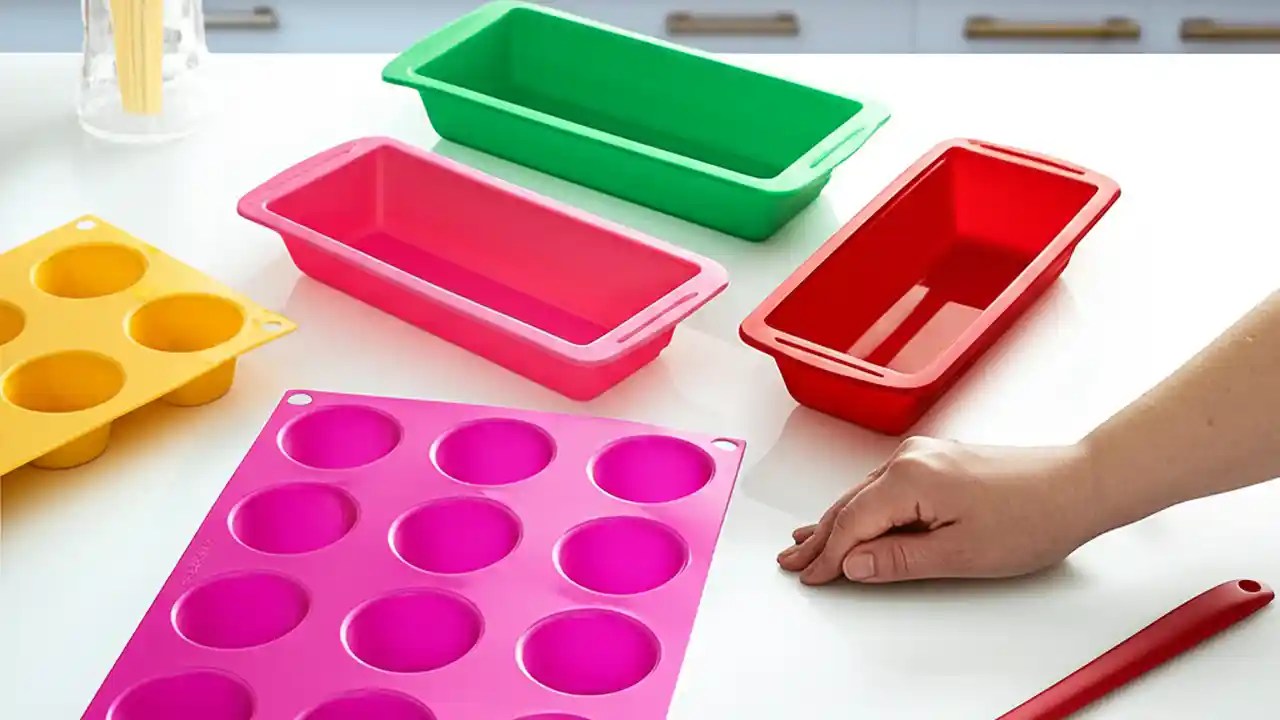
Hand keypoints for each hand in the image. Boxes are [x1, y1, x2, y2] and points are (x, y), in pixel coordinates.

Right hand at [777, 437, 1100, 584]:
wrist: (1079, 483)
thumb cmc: (1032, 515)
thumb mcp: (960, 554)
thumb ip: (899, 560)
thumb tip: (853, 564)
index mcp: (909, 479)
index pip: (852, 524)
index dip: (828, 556)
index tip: (810, 577)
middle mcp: (909, 459)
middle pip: (849, 504)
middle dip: (820, 536)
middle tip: (792, 561)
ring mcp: (923, 455)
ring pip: (863, 494)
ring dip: (836, 521)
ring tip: (808, 541)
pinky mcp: (937, 460)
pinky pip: (883, 486)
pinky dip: (862, 506)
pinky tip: (852, 515)